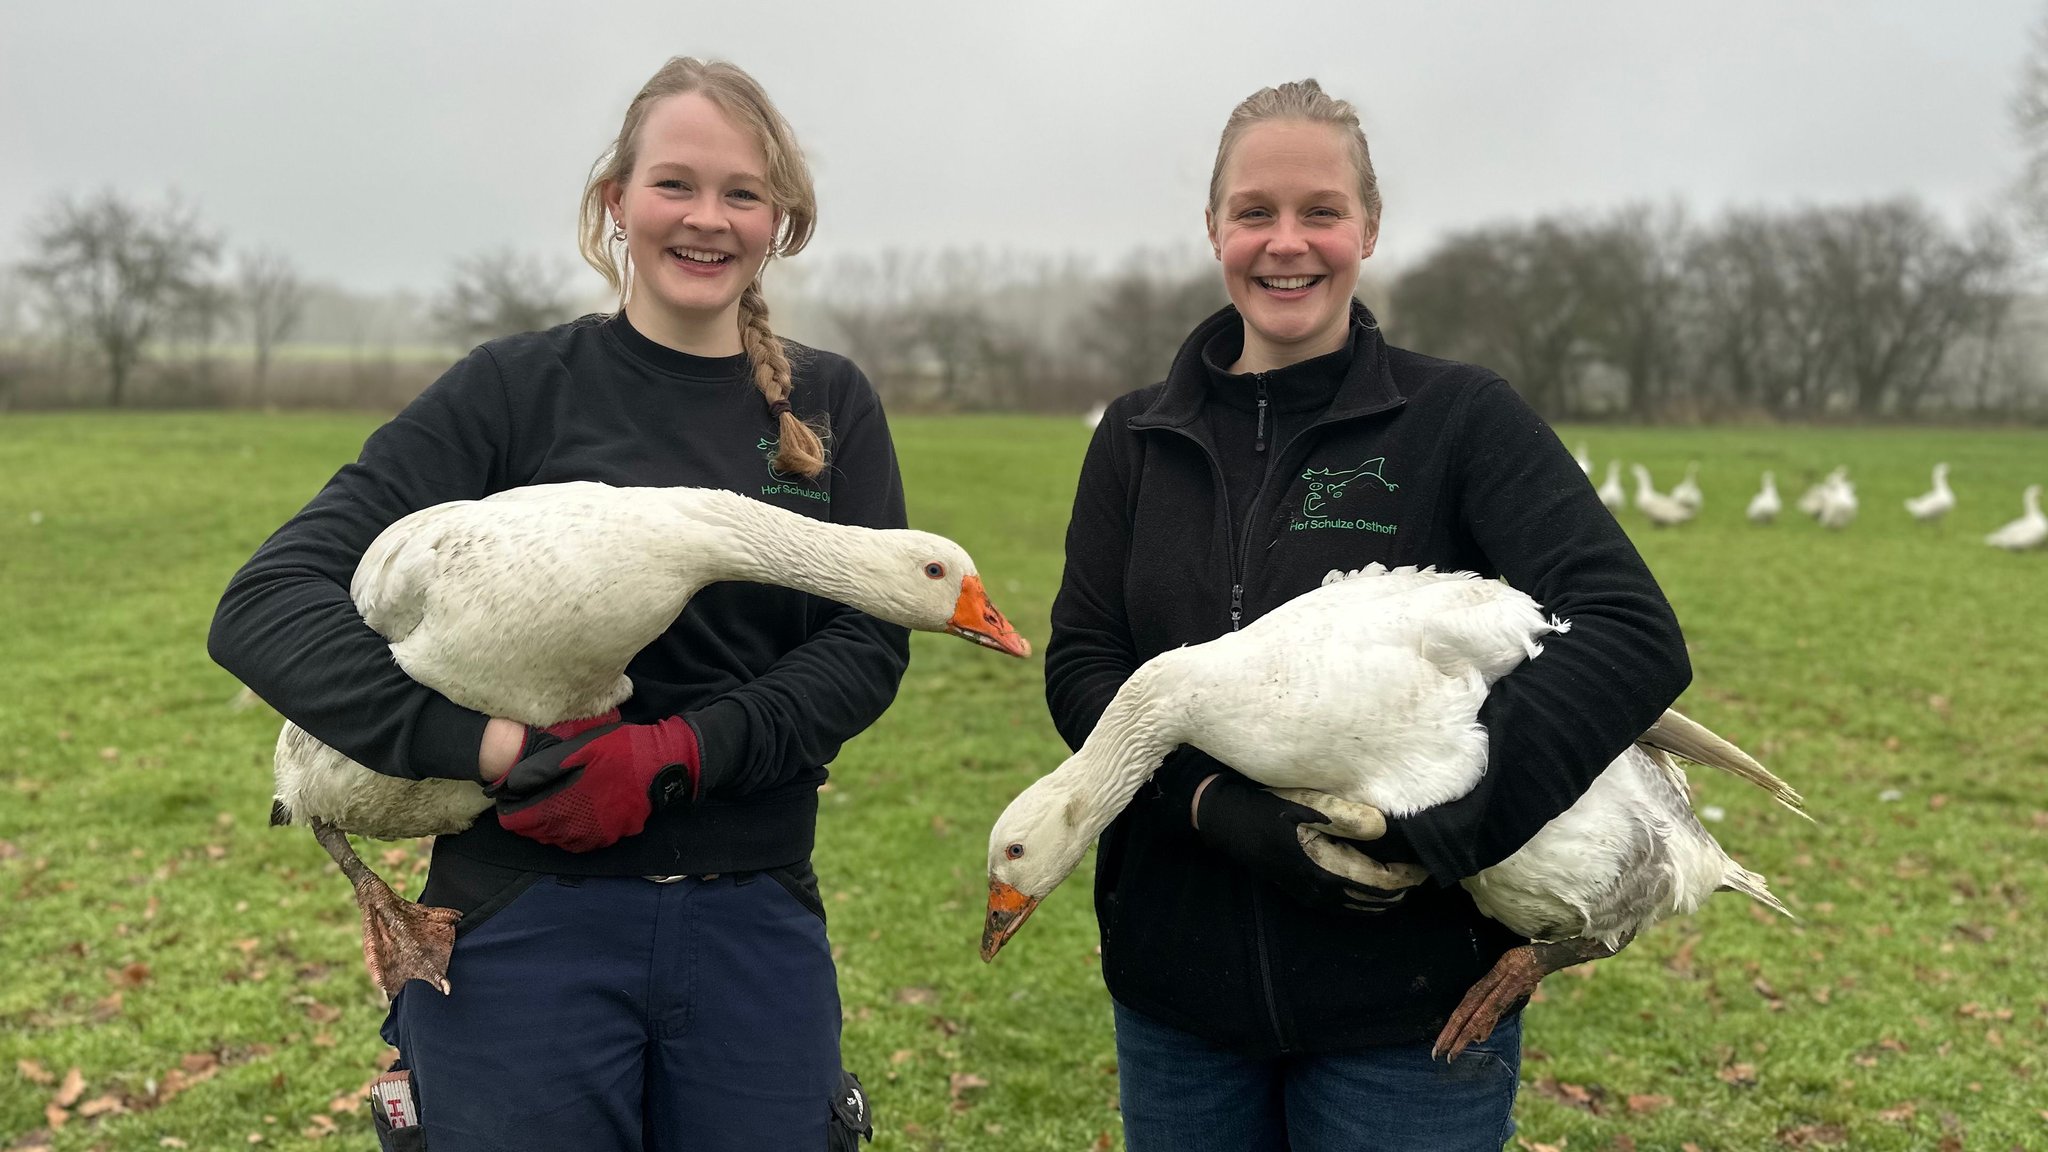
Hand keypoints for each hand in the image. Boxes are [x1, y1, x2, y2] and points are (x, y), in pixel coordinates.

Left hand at [490, 716, 698, 851]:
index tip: (510, 798)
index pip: (519, 821)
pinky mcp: (611, 837)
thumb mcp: (579, 749)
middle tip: (528, 799)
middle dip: (528, 819)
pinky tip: (574, 814)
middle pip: (536, 833)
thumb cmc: (620, 751)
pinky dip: (570, 831)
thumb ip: (543, 767)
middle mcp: (575, 829)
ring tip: (549, 805)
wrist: (663, 765)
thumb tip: (511, 782)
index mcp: (563, 805)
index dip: (510, 810)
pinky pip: (580, 842)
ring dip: (548, 827)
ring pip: (557, 840)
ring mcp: (595, 837)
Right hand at [1194, 774, 1425, 913]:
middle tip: (1423, 866)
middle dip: (1404, 886)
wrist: (1227, 822)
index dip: (1410, 875)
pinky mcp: (1304, 893)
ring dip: (1387, 894)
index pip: (1383, 883)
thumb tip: (1383, 828)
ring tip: (1405, 873)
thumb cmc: (1268, 808)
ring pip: (1363, 906)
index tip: (1428, 861)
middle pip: (1378, 900)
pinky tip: (1374, 880)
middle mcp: (1322, 891)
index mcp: (1327, 870)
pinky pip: (1347, 904)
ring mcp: (1312, 896)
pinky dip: (1368, 897)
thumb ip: (1346, 817)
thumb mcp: (1306, 804)